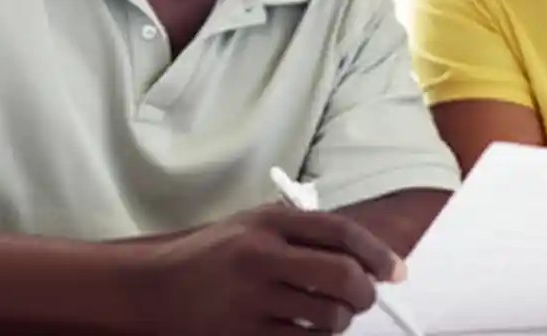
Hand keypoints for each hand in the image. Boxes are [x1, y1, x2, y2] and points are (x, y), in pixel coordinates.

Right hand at [133, 205, 402, 334]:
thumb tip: (365, 257)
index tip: (394, 270)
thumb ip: (301, 233)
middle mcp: (262, 256)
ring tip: (330, 316)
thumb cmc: (211, 255)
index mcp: (268, 223)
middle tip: (364, 297)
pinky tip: (307, 332)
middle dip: (365, 292)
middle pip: (342, 275)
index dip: (376, 252)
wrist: (152, 287)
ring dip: (340, 320)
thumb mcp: (251, 226)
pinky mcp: (244, 335)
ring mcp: (252, 298)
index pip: (339, 231)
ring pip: (329, 316)